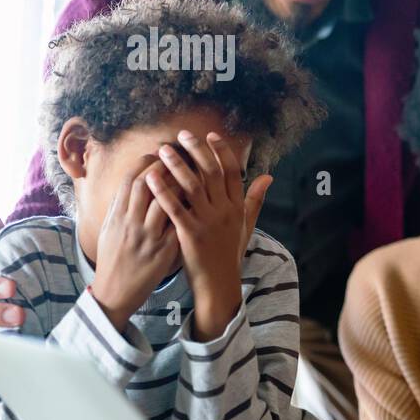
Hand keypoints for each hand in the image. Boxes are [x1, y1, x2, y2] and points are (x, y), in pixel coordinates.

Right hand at [90, 161, 180, 331]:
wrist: (114, 290)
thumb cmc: (114, 257)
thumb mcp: (111, 228)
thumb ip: (121, 206)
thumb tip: (132, 182)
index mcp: (116, 215)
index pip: (129, 180)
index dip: (145, 163)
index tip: (158, 152)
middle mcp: (129, 223)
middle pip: (145, 185)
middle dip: (163, 166)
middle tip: (179, 155)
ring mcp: (146, 237)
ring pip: (163, 203)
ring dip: (178, 185)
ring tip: (193, 174)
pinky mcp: (162, 251)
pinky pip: (177, 226)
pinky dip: (187, 212)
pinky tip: (200, 202)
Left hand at [145, 131, 270, 339]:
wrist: (219, 285)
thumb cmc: (230, 254)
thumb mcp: (246, 225)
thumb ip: (255, 200)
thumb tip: (268, 176)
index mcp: (238, 208)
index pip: (233, 172)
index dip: (222, 152)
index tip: (210, 135)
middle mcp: (226, 212)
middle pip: (212, 173)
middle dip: (198, 151)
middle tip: (183, 134)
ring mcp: (209, 223)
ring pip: (193, 187)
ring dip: (178, 166)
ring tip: (164, 150)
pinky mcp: (191, 235)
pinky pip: (175, 208)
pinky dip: (163, 191)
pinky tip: (151, 177)